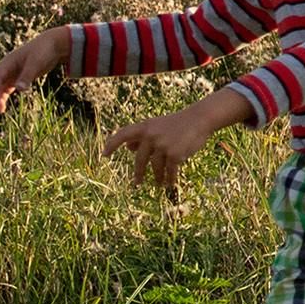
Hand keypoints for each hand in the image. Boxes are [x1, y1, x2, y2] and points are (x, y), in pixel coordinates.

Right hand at [0, 28, 66, 113]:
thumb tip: (20, 89)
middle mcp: (6, 68)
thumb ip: (27, 76)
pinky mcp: (17, 77)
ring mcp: (11, 72)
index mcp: (8, 62)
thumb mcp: (36, 63)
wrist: (52, 44)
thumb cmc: (44, 51)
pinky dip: (1, 96)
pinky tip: (0, 106)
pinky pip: (5, 88)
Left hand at [102, 94, 249, 194]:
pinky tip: (170, 183)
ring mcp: (162, 145)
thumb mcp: (158, 126)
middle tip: (136, 184)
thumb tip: (129, 148)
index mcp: (145, 126)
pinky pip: (169, 171)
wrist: (200, 119)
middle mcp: (151, 135)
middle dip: (138, 173)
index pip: (123, 135)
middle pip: (140, 159)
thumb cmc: (178, 124)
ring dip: (157, 177)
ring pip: (155, 167)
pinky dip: (169, 178)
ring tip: (159, 184)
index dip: (112, 144)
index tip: (105, 155)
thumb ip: (144, 136)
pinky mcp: (174, 154)